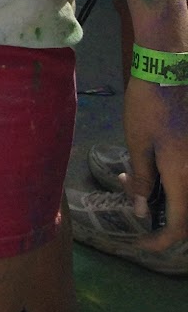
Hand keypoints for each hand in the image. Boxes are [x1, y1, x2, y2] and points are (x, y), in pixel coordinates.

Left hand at [122, 76, 187, 251]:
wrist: (169, 68)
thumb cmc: (149, 105)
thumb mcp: (137, 143)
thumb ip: (142, 180)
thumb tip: (142, 211)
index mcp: (184, 176)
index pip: (179, 226)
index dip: (161, 241)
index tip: (142, 244)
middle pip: (185, 213)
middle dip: (157, 214)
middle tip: (129, 196)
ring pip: (185, 194)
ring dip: (161, 194)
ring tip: (130, 177)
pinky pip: (185, 176)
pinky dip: (169, 179)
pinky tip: (146, 164)